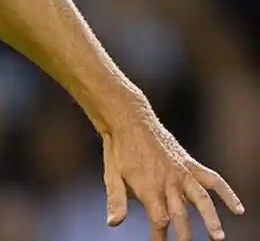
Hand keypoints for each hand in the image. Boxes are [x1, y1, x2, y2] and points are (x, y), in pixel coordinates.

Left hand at [103, 114, 245, 239]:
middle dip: (184, 235)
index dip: (160, 236)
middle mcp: (168, 182)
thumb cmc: (118, 150)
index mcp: (148, 188)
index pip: (159, 220)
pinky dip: (227, 193)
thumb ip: (116, 201)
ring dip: (211, 219)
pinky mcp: (190, 164)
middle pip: (180, 215)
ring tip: (217, 237)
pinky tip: (238, 209)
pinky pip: (213, 179)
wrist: (129, 120)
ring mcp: (182, 173)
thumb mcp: (111, 176)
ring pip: (201, 199)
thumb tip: (112, 223)